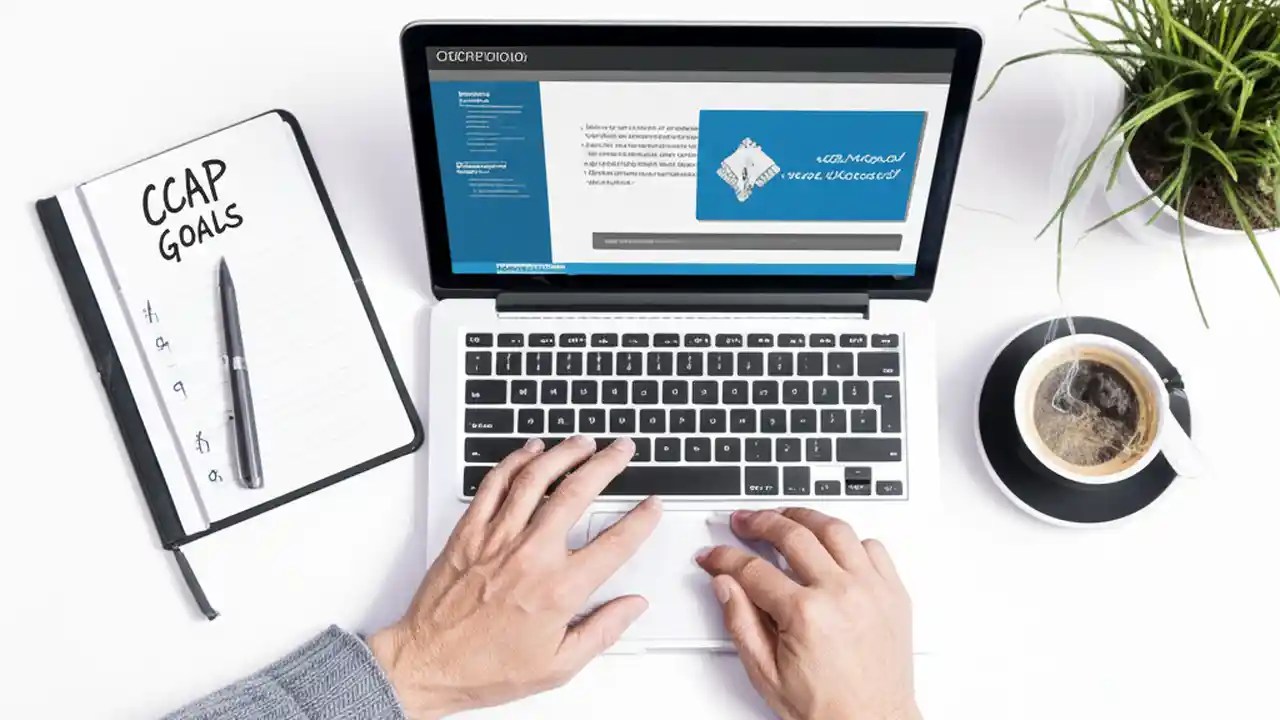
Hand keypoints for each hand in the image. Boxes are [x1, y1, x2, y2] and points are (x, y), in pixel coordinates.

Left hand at [369, 435, 660, 718]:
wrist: (426, 665)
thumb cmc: (485, 669)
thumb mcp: (558, 666)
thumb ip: (603, 631)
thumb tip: (632, 606)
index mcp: (558, 590)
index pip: (614, 543)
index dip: (640, 519)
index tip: (651, 505)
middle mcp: (530, 556)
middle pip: (578, 493)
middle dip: (607, 465)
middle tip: (622, 450)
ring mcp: (496, 539)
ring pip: (536, 478)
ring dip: (564, 453)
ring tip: (583, 442)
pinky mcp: (468, 533)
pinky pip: (494, 484)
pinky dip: (515, 461)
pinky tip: (530, 451)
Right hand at [697, 509, 918, 719]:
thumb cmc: (826, 708)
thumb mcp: (766, 673)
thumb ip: (741, 622)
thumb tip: (725, 584)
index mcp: (805, 614)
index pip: (752, 568)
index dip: (725, 557)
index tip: (714, 555)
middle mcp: (841, 593)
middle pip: (792, 533)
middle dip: (759, 521)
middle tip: (744, 522)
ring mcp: (871, 589)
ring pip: (835, 528)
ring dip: (804, 516)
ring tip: (785, 517)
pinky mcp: (893, 593)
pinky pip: (872, 547)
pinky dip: (849, 540)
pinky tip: (833, 544)